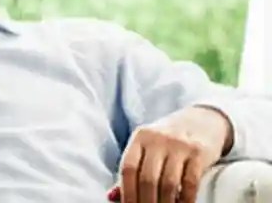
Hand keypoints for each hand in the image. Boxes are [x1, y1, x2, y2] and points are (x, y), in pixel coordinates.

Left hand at [110, 105, 232, 202]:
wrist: (203, 120)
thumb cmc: (169, 140)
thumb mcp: (148, 147)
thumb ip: (132, 169)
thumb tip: (112, 196)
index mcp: (139, 137)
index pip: (127, 168)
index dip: (126, 192)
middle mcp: (157, 139)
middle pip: (146, 178)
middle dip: (145, 202)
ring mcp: (179, 145)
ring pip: (168, 183)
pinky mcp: (199, 153)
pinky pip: (190, 182)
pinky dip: (185, 200)